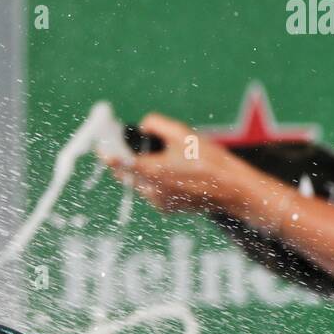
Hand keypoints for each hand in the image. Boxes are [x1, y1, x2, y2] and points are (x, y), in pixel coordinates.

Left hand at [102, 112, 250, 213]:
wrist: (232, 189)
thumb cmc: (209, 160)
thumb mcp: (183, 133)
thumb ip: (157, 124)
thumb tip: (143, 126)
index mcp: (151, 172)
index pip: (117, 162)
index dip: (106, 152)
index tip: (101, 143)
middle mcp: (151, 190)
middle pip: (124, 174)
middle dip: (121, 160)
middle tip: (120, 145)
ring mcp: (158, 202)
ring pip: (137, 183)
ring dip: (137, 170)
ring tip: (153, 156)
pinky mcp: (166, 209)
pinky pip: (150, 192)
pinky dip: (152, 181)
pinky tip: (169, 172)